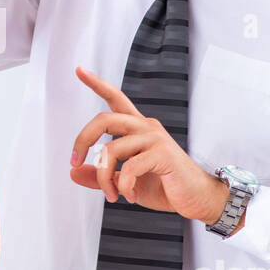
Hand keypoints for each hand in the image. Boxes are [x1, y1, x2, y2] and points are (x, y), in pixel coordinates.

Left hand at [68, 66, 227, 223]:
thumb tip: (73, 173)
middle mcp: (146, 127)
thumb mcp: (125, 182)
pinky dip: (123, 187)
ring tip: (111, 195)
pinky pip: (129, 168)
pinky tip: (129, 196)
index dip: (96, 84)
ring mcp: (155, 138)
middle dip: (82, 140)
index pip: (116, 98)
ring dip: (103, 177)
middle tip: (74, 162)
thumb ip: (101, 176)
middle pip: (104, 119)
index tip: (79, 70)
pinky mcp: (164, 154)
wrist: (196, 200)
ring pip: (111, 149)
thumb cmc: (164, 187)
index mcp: (137, 129)